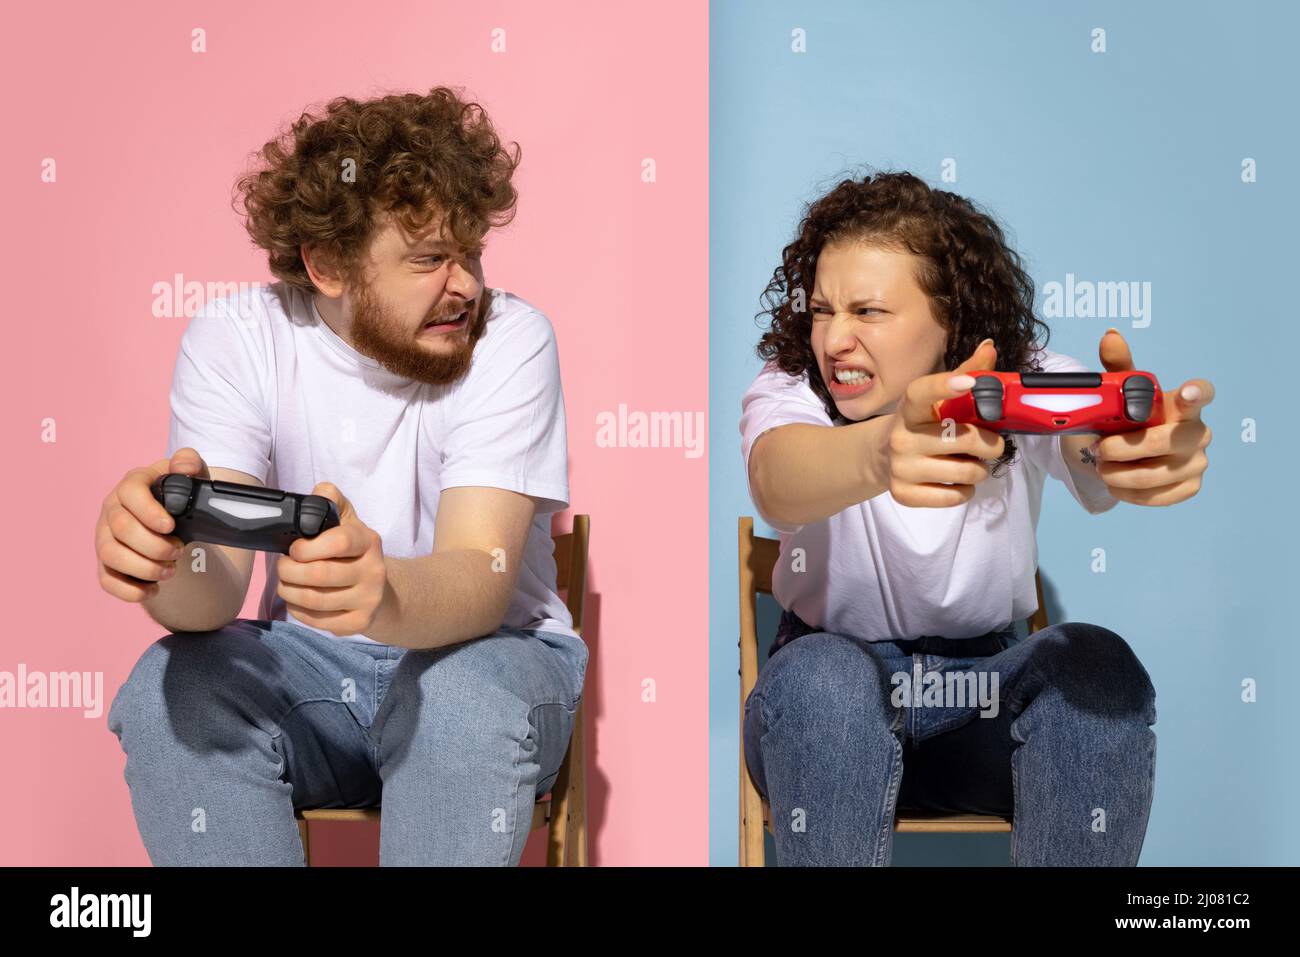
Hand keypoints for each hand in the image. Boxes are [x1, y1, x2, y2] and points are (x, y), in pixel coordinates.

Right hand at [95, 448, 208, 601]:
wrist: (173, 519)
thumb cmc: (180, 494)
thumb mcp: (191, 475)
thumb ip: (190, 463)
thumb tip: (184, 467)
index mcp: (131, 485)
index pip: (130, 493)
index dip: (149, 512)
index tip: (171, 526)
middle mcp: (112, 509)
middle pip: (121, 528)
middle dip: (153, 545)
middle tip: (179, 552)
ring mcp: (105, 537)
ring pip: (110, 555)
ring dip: (143, 568)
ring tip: (171, 571)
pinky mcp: (106, 562)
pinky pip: (106, 580)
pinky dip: (130, 590)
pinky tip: (154, 589)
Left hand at [276, 482, 388, 635]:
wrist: (381, 589)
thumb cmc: (354, 551)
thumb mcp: (347, 520)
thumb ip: (331, 500)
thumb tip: (319, 491)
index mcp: (369, 542)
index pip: (339, 542)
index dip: (307, 547)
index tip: (294, 549)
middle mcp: (374, 571)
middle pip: (320, 575)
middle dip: (289, 571)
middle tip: (282, 567)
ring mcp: (369, 599)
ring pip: (315, 600)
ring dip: (288, 591)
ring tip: (285, 583)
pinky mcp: (360, 623)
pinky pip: (318, 621)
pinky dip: (299, 611)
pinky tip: (298, 601)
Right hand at [886, 338, 1006, 506]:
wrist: (882, 456)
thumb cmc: (921, 423)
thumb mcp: (936, 400)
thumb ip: (966, 373)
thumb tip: (990, 347)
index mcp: (910, 408)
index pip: (922, 392)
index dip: (945, 386)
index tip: (969, 383)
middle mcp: (901, 437)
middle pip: (964, 439)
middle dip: (991, 444)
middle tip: (991, 444)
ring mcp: (901, 468)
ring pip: (966, 472)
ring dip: (980, 469)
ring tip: (972, 463)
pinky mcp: (904, 494)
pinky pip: (955, 497)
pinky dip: (966, 491)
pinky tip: (958, 482)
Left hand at [1088, 328, 1213, 505]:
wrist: (1129, 453)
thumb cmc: (1130, 418)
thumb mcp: (1120, 393)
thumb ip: (1117, 367)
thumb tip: (1110, 335)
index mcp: (1183, 404)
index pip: (1201, 393)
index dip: (1197, 393)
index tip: (1187, 392)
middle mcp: (1198, 432)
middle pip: (1162, 443)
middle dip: (1122, 449)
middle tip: (1099, 450)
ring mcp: (1198, 462)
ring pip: (1153, 475)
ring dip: (1117, 474)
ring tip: (1102, 466)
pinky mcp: (1190, 487)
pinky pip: (1155, 496)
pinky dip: (1126, 492)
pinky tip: (1116, 483)